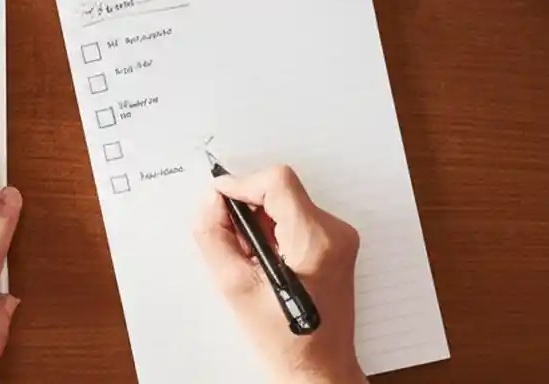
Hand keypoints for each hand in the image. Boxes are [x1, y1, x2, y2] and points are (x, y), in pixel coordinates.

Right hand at [194, 165, 366, 383]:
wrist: (318, 369)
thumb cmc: (287, 341)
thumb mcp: (235, 287)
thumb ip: (215, 236)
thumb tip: (210, 201)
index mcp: (316, 241)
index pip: (276, 182)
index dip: (240, 185)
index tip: (218, 199)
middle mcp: (334, 233)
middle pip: (278, 191)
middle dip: (246, 209)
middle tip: (232, 243)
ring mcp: (338, 238)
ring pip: (283, 202)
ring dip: (257, 222)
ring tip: (249, 260)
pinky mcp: (333, 243)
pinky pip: (293, 217)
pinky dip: (270, 230)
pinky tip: (264, 262)